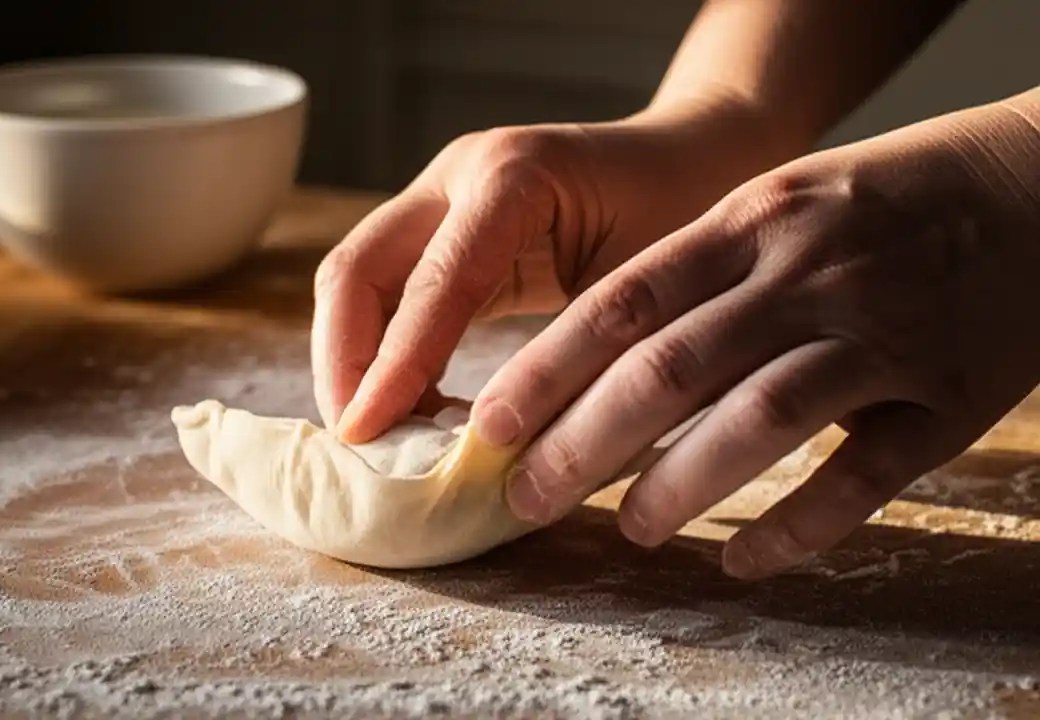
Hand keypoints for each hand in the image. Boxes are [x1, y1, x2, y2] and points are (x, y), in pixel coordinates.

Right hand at [313, 101, 777, 438]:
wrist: (699, 155)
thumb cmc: (692, 211)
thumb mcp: (646, 282)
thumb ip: (575, 352)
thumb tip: (504, 451)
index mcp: (512, 177)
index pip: (430, 284)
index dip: (391, 367)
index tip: (364, 437)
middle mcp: (458, 176)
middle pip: (355, 271)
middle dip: (343, 364)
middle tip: (356, 446)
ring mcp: (442, 199)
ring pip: (357, 283)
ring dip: (354, 363)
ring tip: (378, 440)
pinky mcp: (443, 232)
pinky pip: (389, 295)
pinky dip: (386, 355)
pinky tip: (410, 411)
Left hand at [480, 96, 1039, 578]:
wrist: (1038, 182)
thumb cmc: (880, 204)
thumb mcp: (778, 203)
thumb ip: (695, 270)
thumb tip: (592, 357)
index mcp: (751, 223)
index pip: (623, 302)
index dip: (546, 371)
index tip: (488, 426)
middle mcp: (806, 275)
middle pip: (670, 369)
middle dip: (585, 443)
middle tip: (528, 498)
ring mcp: (881, 335)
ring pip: (759, 422)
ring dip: (680, 486)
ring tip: (632, 529)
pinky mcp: (949, 398)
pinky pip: (862, 476)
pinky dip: (798, 527)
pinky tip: (745, 560)